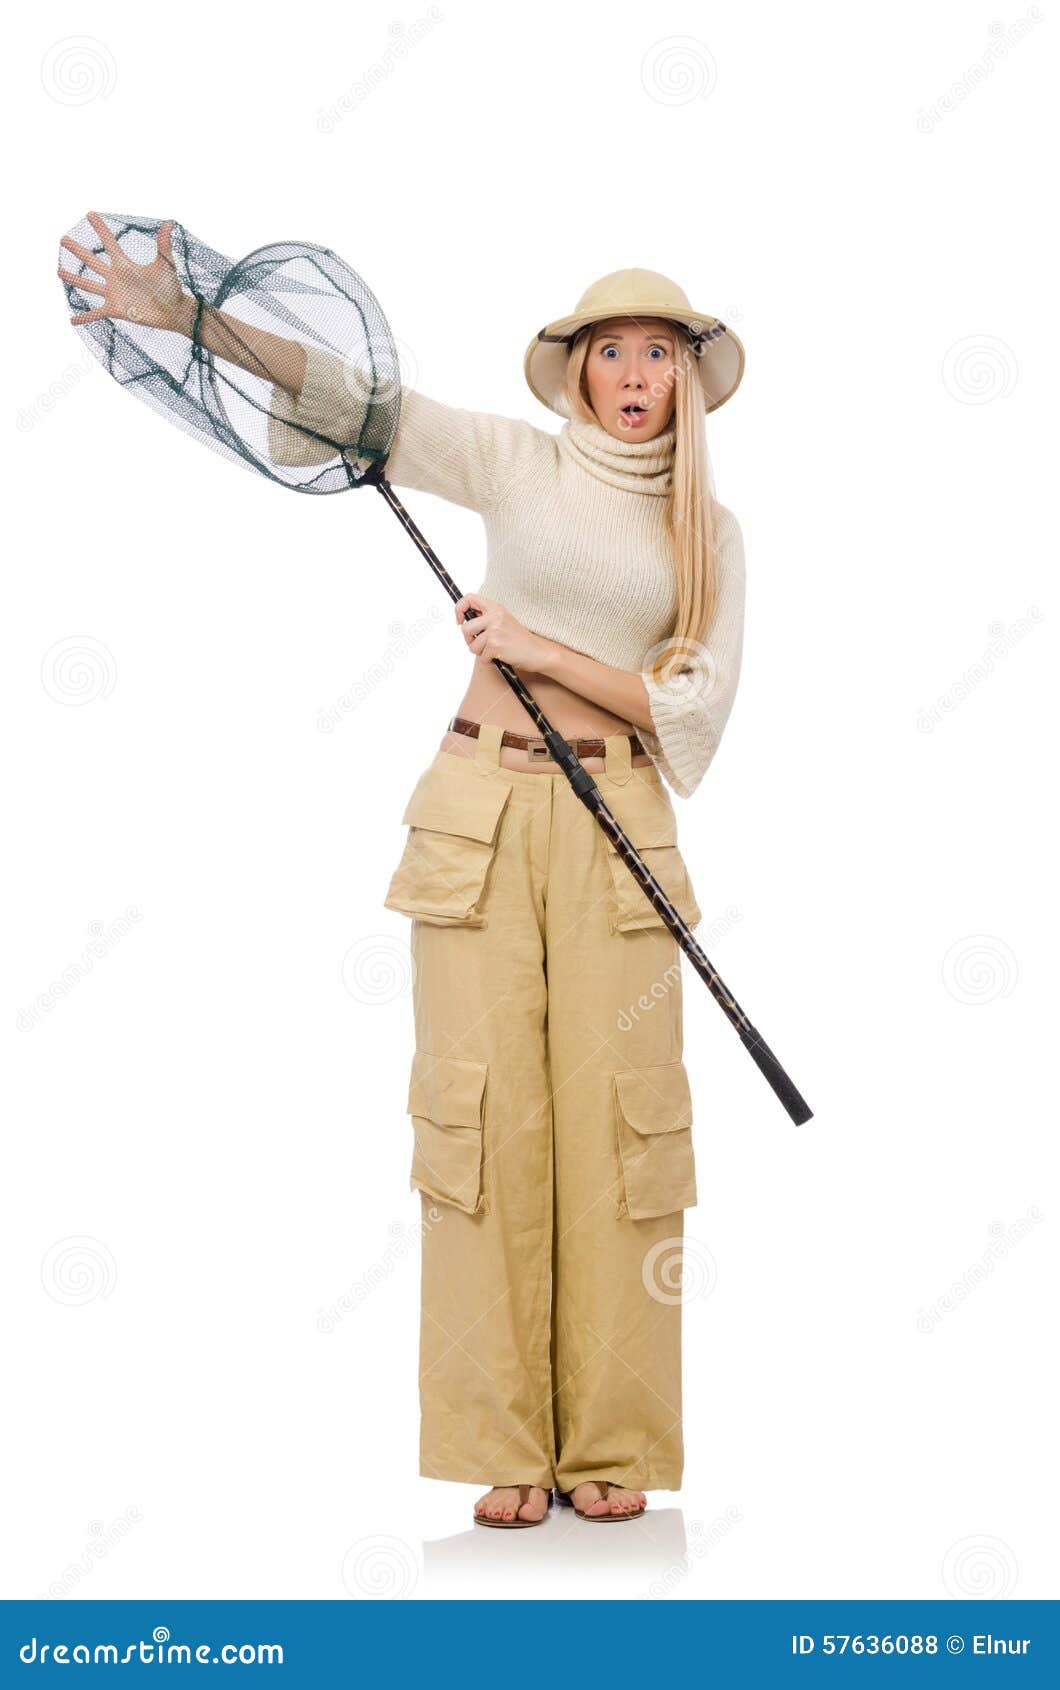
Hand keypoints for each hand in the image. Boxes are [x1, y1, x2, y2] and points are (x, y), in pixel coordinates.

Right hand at [59, 211, 189, 333]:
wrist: (173, 311)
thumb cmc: (170, 287)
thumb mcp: (166, 264)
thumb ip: (163, 244)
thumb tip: (169, 222)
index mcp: (125, 265)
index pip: (109, 243)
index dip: (100, 229)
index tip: (90, 214)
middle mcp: (116, 278)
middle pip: (92, 261)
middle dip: (78, 250)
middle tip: (63, 239)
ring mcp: (114, 294)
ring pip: (89, 285)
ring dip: (74, 279)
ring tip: (59, 272)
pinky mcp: (115, 310)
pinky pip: (96, 314)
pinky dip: (85, 318)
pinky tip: (72, 320)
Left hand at [454, 593, 554, 671]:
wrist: (538, 652)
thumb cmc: (519, 639)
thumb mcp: (503, 621)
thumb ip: (486, 617)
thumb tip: (463, 620)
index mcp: (496, 607)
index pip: (469, 598)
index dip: (459, 609)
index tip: (460, 621)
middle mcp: (494, 616)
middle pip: (465, 628)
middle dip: (469, 640)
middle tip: (480, 644)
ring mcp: (495, 631)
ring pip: (472, 646)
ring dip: (480, 653)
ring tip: (495, 651)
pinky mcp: (495, 646)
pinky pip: (481, 657)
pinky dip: (489, 661)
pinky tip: (501, 657)